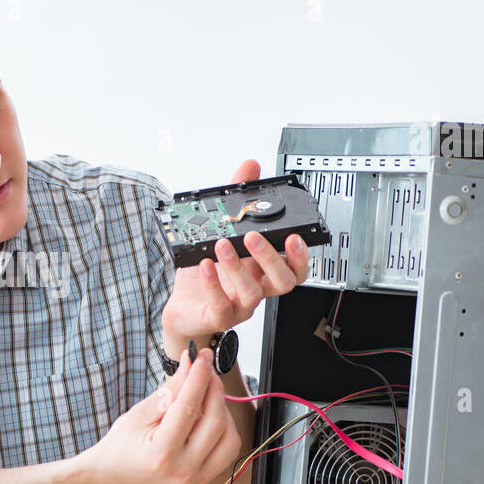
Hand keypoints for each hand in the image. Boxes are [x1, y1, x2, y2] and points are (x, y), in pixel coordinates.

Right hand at [81, 347, 239, 483]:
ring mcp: (196, 480)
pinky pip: (228, 449)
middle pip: (215, 421)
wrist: (114, 479)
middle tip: (204, 369)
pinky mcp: (204, 481)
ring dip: (221, 408)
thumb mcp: (138, 414)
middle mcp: (183, 471)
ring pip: (229, 435)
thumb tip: (191, 364)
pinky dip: (224, 427)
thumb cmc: (121, 446)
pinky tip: (208, 415)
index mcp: (161, 454)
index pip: (189, 408)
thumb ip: (169, 390)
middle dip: (214, 388)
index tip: (202, 357)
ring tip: (203, 394)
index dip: (198, 378)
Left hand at [162, 159, 311, 342]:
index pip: (295, 268)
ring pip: (252, 293)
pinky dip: (213, 284)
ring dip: (238, 267)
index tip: (294, 237)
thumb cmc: (204, 274)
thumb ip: (237, 201)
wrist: (183, 309)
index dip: (300, 255)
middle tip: (252, 237)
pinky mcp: (218, 316)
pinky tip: (205, 265)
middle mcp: (256, 288)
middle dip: (270, 257)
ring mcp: (239, 305)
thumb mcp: (220, 232)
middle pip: (283, 282)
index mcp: (263, 271)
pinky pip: (221, 305)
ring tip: (221, 246)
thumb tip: (251, 168)